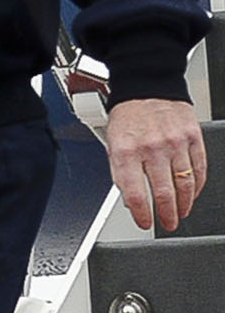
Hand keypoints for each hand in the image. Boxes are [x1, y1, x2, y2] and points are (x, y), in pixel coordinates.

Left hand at [106, 97, 205, 231]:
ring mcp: (175, 143)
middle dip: (167, 215)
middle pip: (163, 193)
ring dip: (184, 204)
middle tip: (168, 224)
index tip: (144, 223)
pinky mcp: (193, 138)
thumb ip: (120, 173)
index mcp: (127, 151)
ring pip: (185, 184)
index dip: (141, 214)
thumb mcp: (112, 144)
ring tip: (181, 213)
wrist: (147, 87)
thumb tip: (130, 201)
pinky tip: (192, 194)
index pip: (135, 193)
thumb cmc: (128, 117)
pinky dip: (197, 186)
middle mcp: (152, 148)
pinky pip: (200, 169)